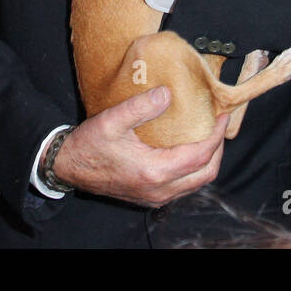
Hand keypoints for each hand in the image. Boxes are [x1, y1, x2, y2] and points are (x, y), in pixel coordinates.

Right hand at [50, 87, 227, 207]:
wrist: (68, 168)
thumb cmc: (89, 145)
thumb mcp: (111, 120)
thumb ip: (140, 106)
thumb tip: (167, 93)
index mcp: (153, 171)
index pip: (199, 156)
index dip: (216, 136)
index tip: (222, 116)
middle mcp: (159, 190)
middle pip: (205, 174)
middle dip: (217, 150)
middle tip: (219, 125)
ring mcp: (155, 197)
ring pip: (196, 183)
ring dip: (207, 160)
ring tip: (207, 135)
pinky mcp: (150, 197)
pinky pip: (183, 186)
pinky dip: (193, 169)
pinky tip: (188, 149)